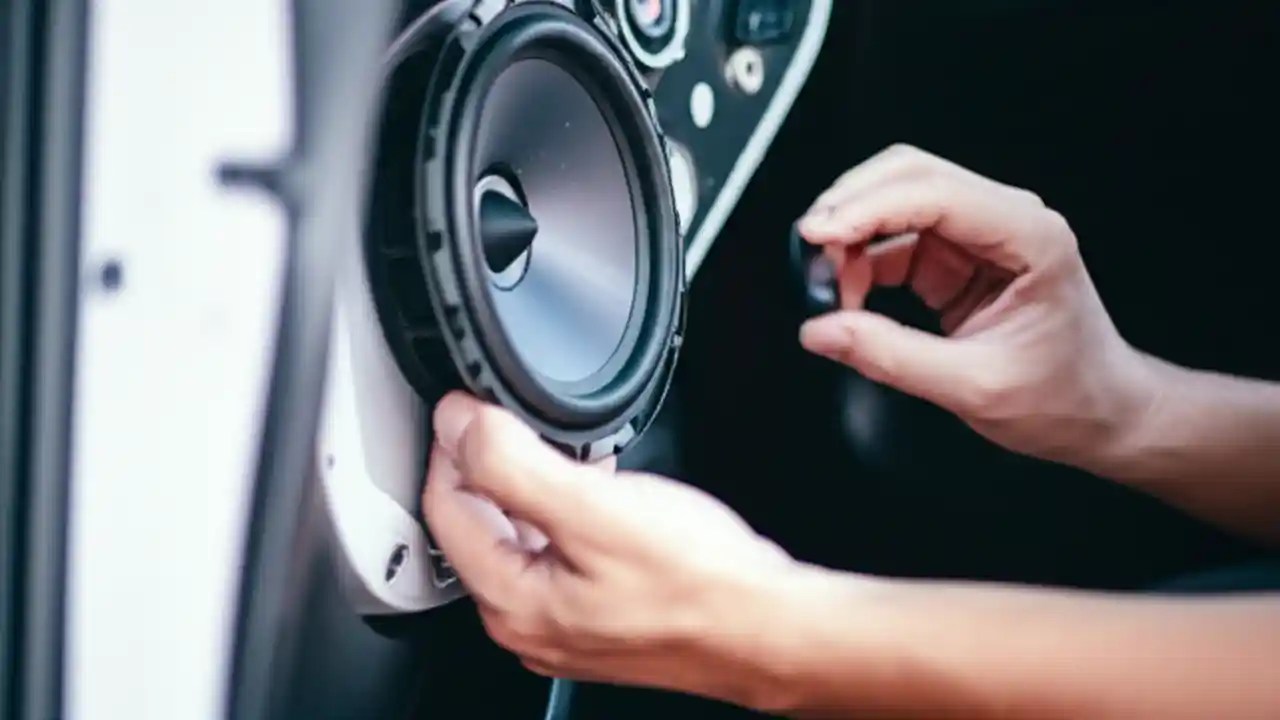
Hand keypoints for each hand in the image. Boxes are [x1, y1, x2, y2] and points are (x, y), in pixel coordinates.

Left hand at [421, 392, 795, 705]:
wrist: (770, 628)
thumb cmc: (699, 584)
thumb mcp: (595, 509)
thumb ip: (512, 463)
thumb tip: (460, 424)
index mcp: (510, 600)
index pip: (446, 508)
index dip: (451, 445)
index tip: (467, 404)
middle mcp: (527, 623)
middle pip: (479, 524)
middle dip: (491, 464)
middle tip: (515, 417)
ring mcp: (564, 625)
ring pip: (521, 536)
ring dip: (533, 485)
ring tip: (566, 447)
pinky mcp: (599, 617)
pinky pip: (559, 552)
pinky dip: (569, 511)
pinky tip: (604, 488)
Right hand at [795, 144, 1154, 472]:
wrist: (1098, 412)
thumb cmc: (1064, 396)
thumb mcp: (975, 387)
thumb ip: (892, 357)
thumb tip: (824, 331)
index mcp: (1029, 237)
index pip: (934, 195)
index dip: (867, 208)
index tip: (818, 234)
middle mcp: (1006, 220)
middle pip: (909, 176)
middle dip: (850, 208)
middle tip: (810, 253)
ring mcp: (979, 234)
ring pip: (896, 200)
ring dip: (852, 234)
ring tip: (830, 285)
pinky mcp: (956, 257)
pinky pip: (895, 239)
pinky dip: (862, 259)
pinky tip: (850, 295)